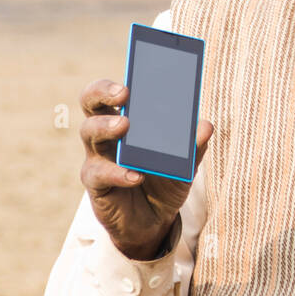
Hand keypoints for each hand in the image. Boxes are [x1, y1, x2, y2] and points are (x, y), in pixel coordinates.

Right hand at [79, 78, 212, 260]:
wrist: (154, 221)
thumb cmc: (165, 181)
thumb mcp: (185, 163)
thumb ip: (193, 145)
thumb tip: (205, 125)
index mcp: (127, 118)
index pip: (112, 91)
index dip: (116, 80)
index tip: (130, 73)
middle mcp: (106, 133)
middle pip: (90, 102)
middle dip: (102, 92)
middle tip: (124, 93)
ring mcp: (97, 156)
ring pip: (89, 132)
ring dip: (107, 126)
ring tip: (125, 126)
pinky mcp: (96, 184)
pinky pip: (99, 173)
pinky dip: (118, 172)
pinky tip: (135, 175)